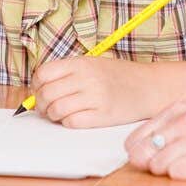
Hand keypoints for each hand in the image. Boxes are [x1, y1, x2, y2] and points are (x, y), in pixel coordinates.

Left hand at [31, 55, 161, 127]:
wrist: (149, 87)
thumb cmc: (119, 76)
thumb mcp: (92, 64)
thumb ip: (68, 73)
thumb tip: (39, 88)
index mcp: (81, 63)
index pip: (43, 74)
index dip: (37, 85)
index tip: (40, 91)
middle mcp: (86, 78)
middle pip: (46, 94)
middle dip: (42, 104)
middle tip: (47, 107)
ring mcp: (94, 97)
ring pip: (56, 110)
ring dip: (54, 115)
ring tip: (61, 114)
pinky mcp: (102, 116)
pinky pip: (72, 122)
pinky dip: (68, 123)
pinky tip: (75, 118)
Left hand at [125, 105, 185, 178]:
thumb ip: (176, 132)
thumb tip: (147, 155)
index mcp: (180, 110)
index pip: (134, 139)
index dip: (138, 158)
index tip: (151, 167)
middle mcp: (185, 120)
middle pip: (140, 154)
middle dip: (148, 170)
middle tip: (170, 174)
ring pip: (156, 165)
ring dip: (168, 176)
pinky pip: (177, 174)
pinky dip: (184, 181)